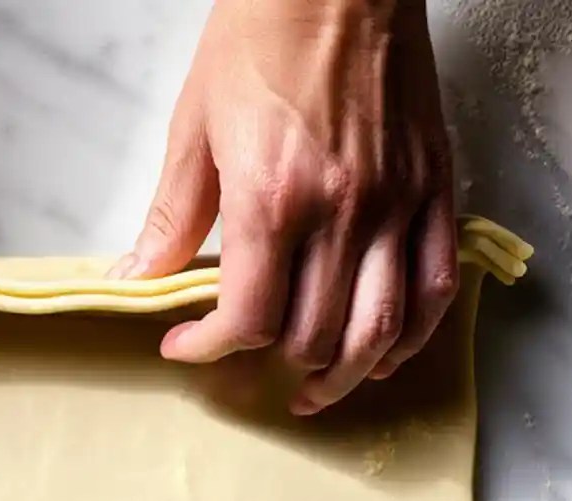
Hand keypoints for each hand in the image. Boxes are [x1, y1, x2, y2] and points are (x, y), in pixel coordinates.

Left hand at [111, 0, 456, 414]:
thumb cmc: (259, 40)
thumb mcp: (194, 127)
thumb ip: (171, 215)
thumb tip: (136, 277)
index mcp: (272, 198)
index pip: (248, 317)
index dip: (209, 347)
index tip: (185, 346)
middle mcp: (341, 212)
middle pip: (313, 334)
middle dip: (273, 366)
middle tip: (249, 369)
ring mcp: (396, 203)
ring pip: (382, 327)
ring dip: (346, 374)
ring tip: (316, 390)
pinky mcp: (434, 188)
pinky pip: (435, 284)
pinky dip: (412, 332)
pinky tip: (384, 351)